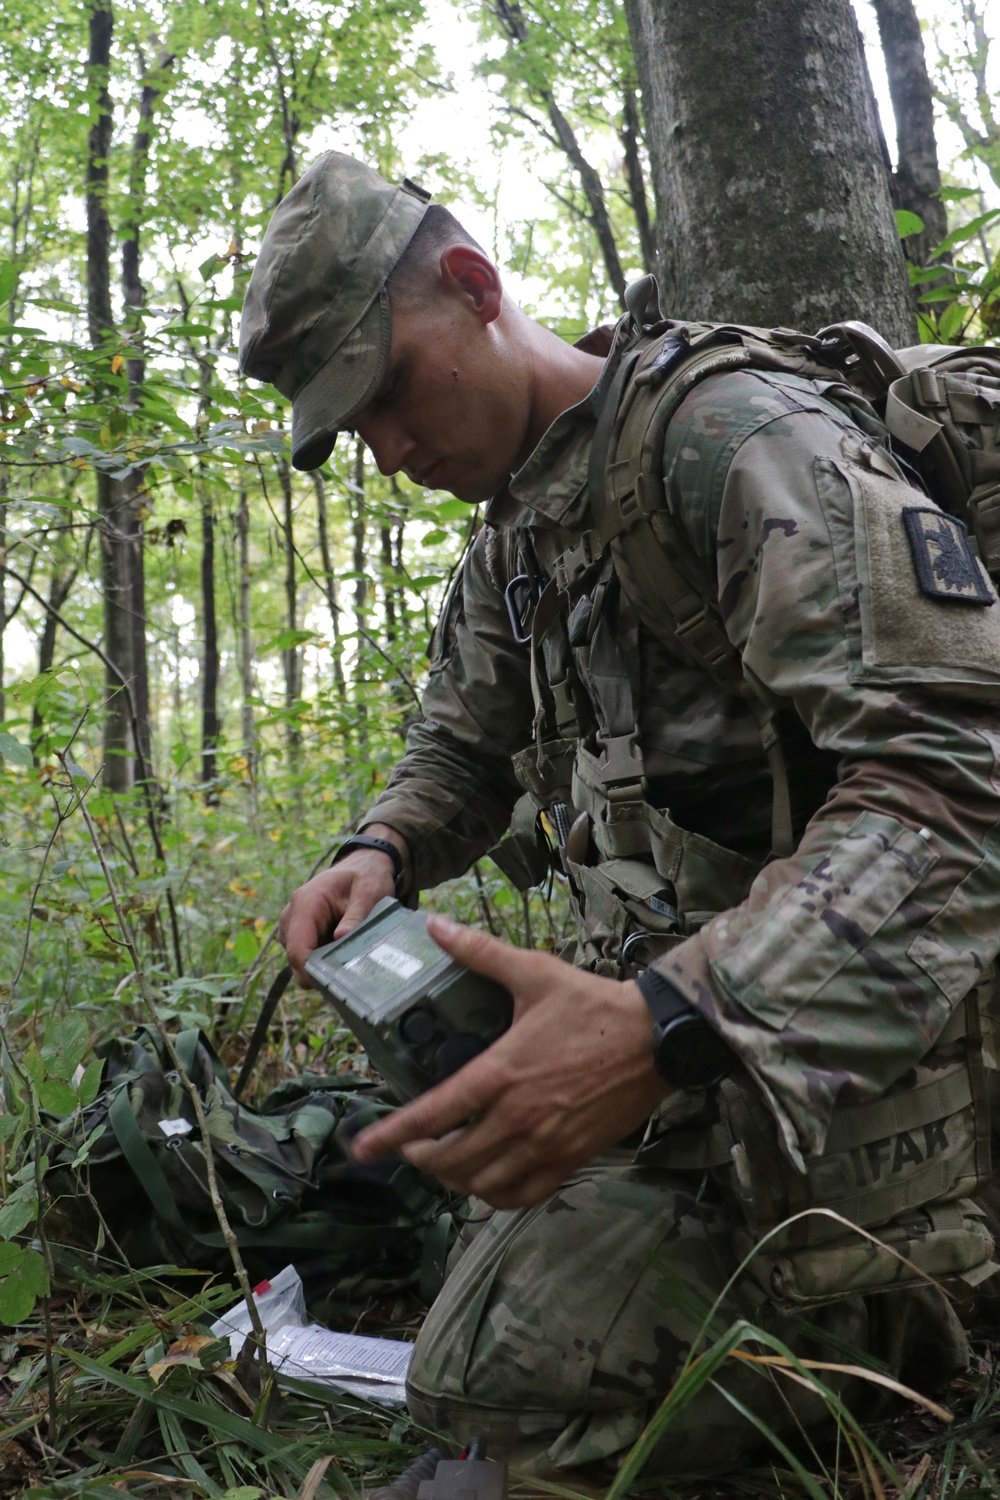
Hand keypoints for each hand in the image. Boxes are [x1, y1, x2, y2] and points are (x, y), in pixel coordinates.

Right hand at [278, 824, 410, 983]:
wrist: (361, 866)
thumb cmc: (366, 877)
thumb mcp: (369, 892)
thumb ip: (356, 915)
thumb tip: (340, 937)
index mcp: (306, 902)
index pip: (297, 947)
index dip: (310, 972)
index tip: (333, 985)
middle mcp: (292, 914)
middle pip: (295, 958)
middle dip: (318, 972)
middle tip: (349, 978)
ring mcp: (292, 925)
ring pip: (299, 960)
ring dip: (321, 966)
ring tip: (349, 960)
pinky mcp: (298, 933)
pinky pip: (305, 955)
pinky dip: (322, 960)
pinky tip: (342, 955)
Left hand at [351, 915, 669, 1208]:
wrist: (657, 1037)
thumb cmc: (593, 1004)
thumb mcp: (533, 972)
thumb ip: (479, 952)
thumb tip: (436, 926)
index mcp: (502, 1072)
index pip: (434, 1115)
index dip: (392, 1135)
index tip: (363, 1148)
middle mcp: (519, 1116)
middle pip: (452, 1159)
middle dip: (421, 1158)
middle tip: (411, 1146)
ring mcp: (546, 1143)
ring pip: (483, 1184)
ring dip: (455, 1179)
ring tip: (445, 1160)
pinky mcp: (571, 1158)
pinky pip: (522, 1195)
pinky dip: (496, 1196)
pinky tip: (487, 1181)